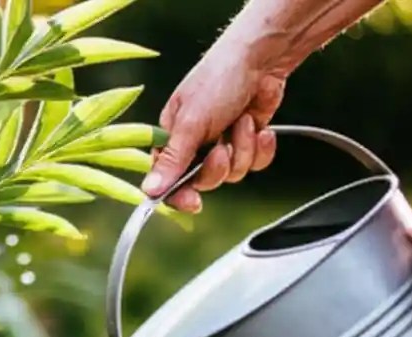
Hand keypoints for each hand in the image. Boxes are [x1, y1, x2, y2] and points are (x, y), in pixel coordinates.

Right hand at [142, 40, 285, 212]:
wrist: (261, 59)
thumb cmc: (218, 80)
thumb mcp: (191, 123)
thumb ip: (173, 161)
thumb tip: (149, 191)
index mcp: (172, 138)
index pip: (168, 180)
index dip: (180, 195)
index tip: (194, 203)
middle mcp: (195, 144)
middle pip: (204, 181)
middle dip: (218, 166)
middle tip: (222, 147)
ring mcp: (223, 143)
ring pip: (233, 173)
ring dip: (242, 148)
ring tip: (242, 121)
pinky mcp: (248, 140)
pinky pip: (255, 163)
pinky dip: (261, 147)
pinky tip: (260, 127)